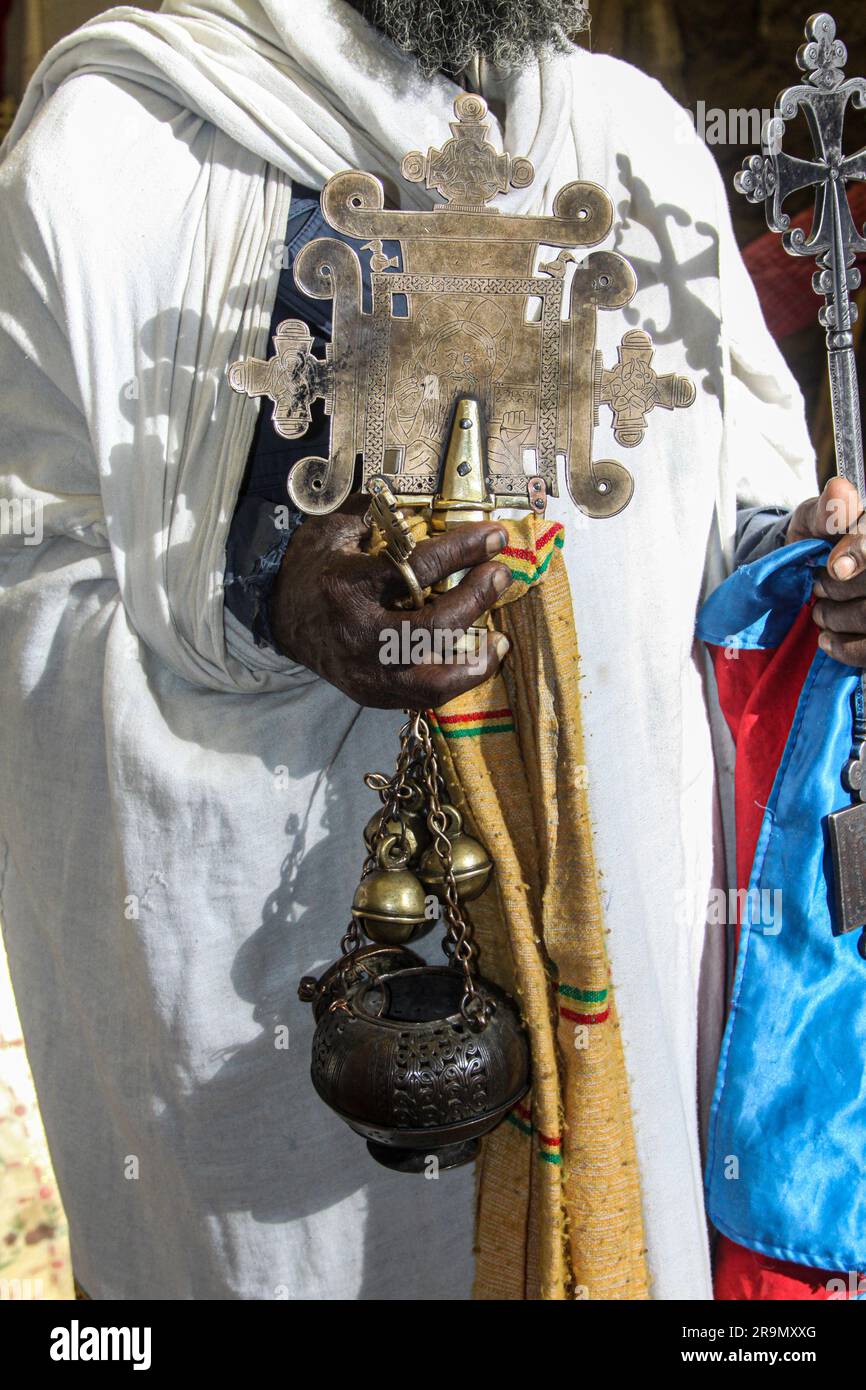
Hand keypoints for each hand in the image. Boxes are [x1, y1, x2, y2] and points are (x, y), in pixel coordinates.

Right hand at [269, 499, 512, 707]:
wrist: (279, 616)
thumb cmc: (315, 567)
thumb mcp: (334, 530)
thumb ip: (375, 515)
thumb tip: (425, 502)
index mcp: (348, 586)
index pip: (417, 568)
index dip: (463, 550)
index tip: (496, 536)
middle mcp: (358, 634)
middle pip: (432, 626)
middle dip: (476, 599)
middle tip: (500, 575)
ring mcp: (365, 672)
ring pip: (432, 680)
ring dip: (475, 660)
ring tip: (500, 638)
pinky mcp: (371, 694)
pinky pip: (423, 698)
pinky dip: (457, 680)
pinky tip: (479, 659)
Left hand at [788, 477, 865, 665]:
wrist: (809, 567)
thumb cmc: (819, 538)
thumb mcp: (816, 517)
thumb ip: (827, 508)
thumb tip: (840, 491)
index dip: (861, 552)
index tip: (835, 566)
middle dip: (839, 589)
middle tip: (817, 587)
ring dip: (837, 618)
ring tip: (819, 611)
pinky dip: (846, 648)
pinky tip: (827, 639)